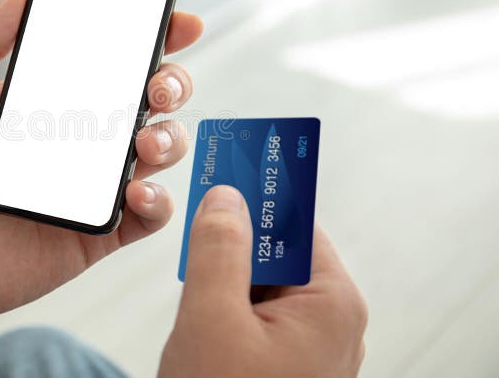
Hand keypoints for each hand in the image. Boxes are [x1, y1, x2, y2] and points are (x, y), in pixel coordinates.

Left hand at [0, 0, 203, 347]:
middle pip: (148, 100)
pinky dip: (158, 202)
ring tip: (143, 144)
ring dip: (169, 139)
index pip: (110, 59)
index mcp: (48, 99)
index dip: (152, 37)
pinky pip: (149, 215)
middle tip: (157, 87)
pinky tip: (136, 194)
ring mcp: (92, 184)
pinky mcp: (98, 232)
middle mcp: (79, 137)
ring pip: (159, 152)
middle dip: (172, 83)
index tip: (178, 21)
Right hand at [159, 186, 367, 377]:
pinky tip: (205, 330)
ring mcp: (308, 349)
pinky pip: (256, 318)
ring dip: (226, 286)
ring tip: (201, 310)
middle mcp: (329, 325)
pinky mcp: (284, 365)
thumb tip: (226, 199)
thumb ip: (219, 250)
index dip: (259, 199)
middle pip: (277, 256)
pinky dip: (228, 312)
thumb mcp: (213, 319)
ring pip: (261, 288)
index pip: (297, 226)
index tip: (230, 171)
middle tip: (197, 244)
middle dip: (234, 250)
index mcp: (331, 305)